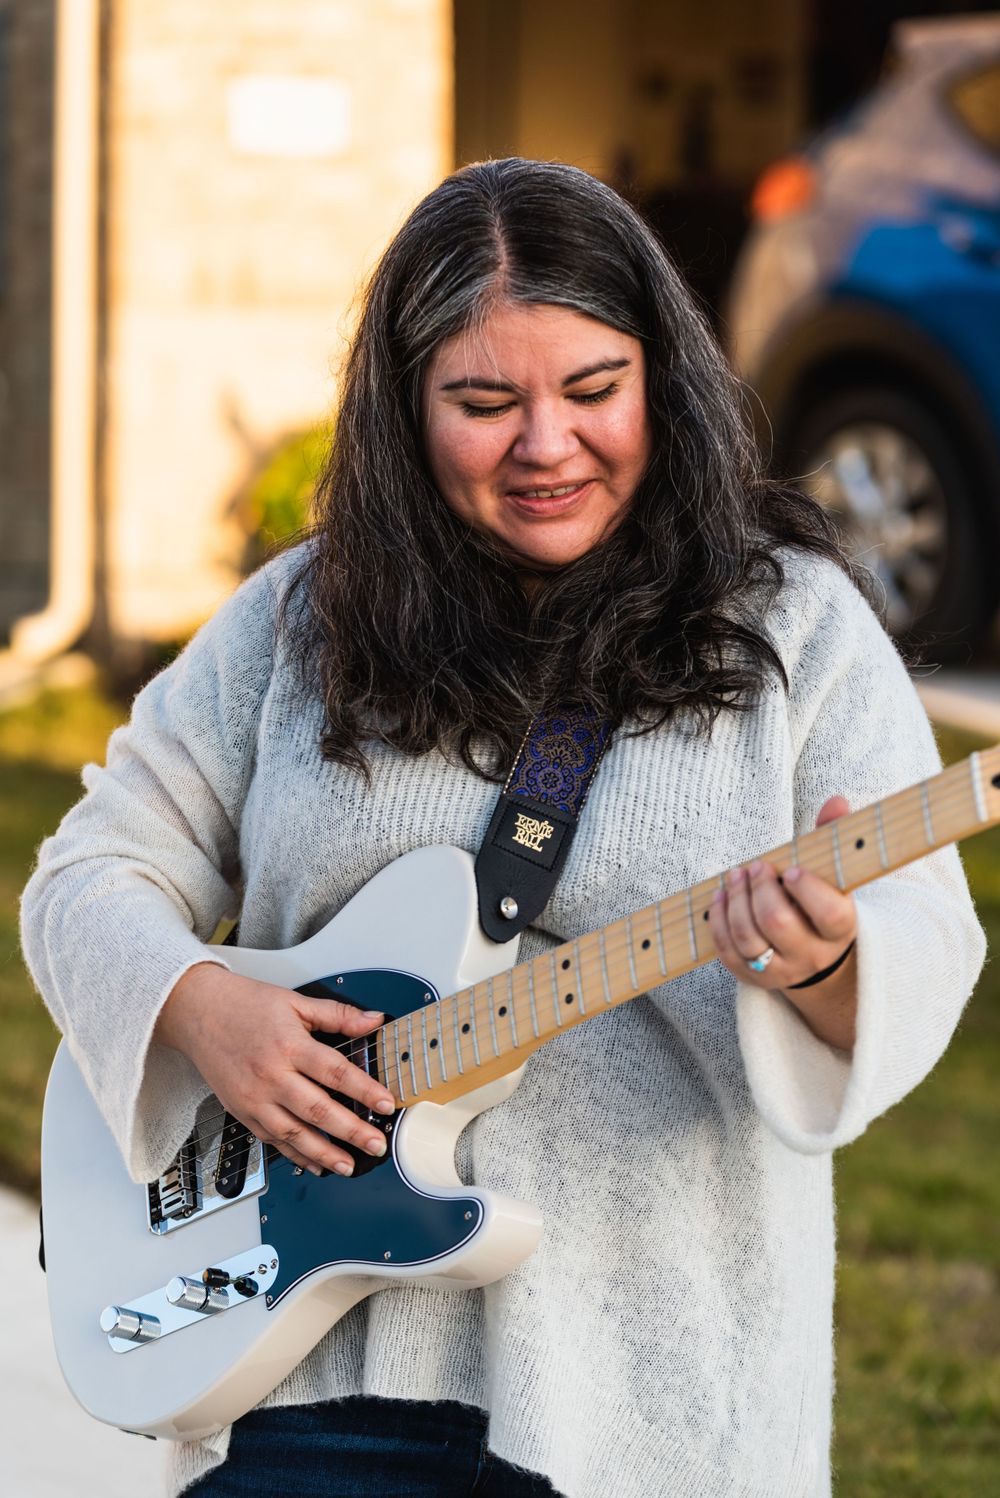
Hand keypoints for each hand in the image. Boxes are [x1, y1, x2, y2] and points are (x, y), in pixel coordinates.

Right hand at [154, 962, 395, 1175]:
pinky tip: (315, 1163)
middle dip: (351, 1131)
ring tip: (349, 1165)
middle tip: (376, 1144)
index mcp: (289, 1045)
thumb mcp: (295, 1001)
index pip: (336, 1072)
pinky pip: (271, 1140)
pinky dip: (295, 1154)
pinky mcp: (242, 1111)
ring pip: (294, 1133)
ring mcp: (254, 1098)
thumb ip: (338, 1014)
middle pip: (318, 1109)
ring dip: (324, 1153)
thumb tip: (374, 1020)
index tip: (386, 1104)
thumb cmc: (244, 1005)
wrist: (197, 1012)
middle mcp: (271, 1075)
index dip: (365, 1091)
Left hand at [708, 796, 857, 993]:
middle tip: (755, 867)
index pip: (829, 913)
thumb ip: (833, 838)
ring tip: (735, 877)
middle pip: (779, 924)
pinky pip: (729, 953)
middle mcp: (813, 953)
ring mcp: (783, 970)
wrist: (817, 955)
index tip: (791, 869)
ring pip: (750, 939)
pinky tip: (720, 898)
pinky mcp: (755, 978)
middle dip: (760, 890)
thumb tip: (836, 801)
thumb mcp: (833, 875)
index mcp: (840, 927)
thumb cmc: (821, 901)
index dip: (807, 890)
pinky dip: (719, 923)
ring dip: (736, 902)